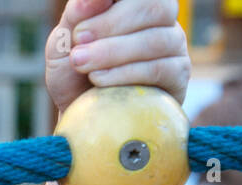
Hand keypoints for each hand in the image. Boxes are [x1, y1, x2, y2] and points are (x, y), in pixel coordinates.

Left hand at [45, 0, 190, 113]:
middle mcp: (160, 19)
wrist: (79, 115)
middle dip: (112, 23)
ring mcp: (173, 46)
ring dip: (113, 51)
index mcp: (135, 4)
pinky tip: (98, 80)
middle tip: (79, 40)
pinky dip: (125, 73)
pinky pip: (160, 69)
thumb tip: (85, 0)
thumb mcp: (64, 42)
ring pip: (157, 39)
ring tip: (80, 63)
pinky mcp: (177, 76)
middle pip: (156, 6)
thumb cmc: (72, 74)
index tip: (81, 14)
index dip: (110, 0)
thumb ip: (75, 17)